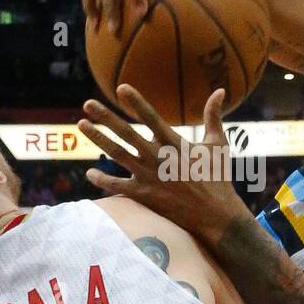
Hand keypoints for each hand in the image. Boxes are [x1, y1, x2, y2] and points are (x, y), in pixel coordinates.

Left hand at [78, 85, 247, 242]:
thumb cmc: (218, 178)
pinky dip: (102, 180)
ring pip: (117, 154)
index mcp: (174, 143)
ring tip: (82, 125)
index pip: (151, 117)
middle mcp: (157, 157)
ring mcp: (148, 176)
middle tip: (87, 103)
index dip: (136, 102)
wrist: (215, 215)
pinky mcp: (143, 194)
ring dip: (98, 139)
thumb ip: (214, 116)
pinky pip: (117, 186)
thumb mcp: (218, 144)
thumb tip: (221, 90)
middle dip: (105, 117)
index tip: (121, 88)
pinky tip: (90, 172)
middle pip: (126, 133)